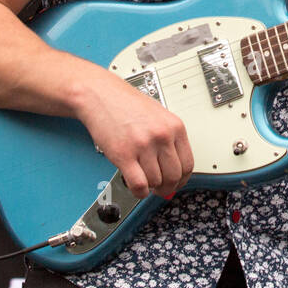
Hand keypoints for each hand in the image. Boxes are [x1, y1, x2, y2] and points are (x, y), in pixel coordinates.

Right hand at [75, 73, 193, 199]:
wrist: (99, 95)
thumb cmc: (126, 104)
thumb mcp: (158, 116)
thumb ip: (168, 139)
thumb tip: (174, 166)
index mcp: (175, 126)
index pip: (188, 164)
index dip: (182, 179)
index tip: (176, 183)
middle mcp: (162, 136)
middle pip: (174, 176)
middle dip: (168, 187)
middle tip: (161, 189)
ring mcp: (144, 145)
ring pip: (156, 182)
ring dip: (150, 187)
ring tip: (144, 181)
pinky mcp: (124, 154)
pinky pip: (139, 184)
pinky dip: (139, 192)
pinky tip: (136, 187)